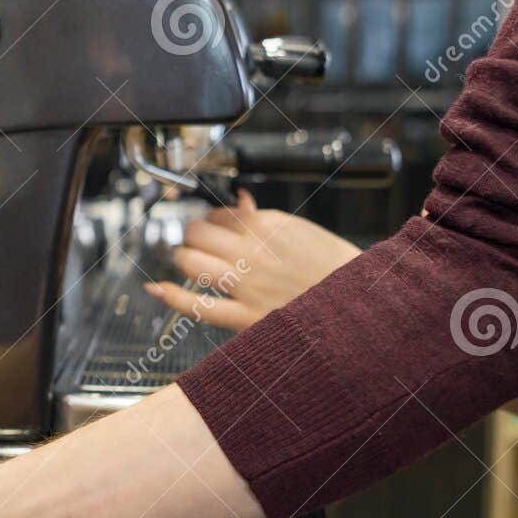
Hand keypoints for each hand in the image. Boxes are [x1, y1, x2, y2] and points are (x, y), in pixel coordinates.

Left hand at [143, 191, 359, 330]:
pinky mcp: (247, 316)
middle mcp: (254, 253)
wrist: (360, 303)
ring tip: (186, 261)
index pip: (219, 213)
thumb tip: (239, 201)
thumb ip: (263, 218)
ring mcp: (248, 285)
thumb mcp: (300, 231)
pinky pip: (198, 306)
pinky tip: (156, 288)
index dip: (210, 218)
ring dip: (182, 259)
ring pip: (192, 262)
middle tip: (195, 242)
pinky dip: (172, 297)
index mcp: (269, 228)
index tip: (214, 225)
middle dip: (190, 235)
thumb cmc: (332, 268)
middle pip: (197, 233)